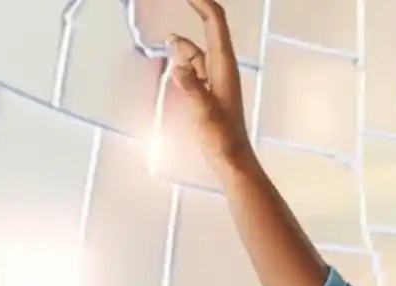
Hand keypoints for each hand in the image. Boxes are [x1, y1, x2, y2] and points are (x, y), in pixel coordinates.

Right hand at [168, 0, 253, 170]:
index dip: (201, 1)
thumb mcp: (205, 113)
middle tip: (175, 0)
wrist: (231, 159)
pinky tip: (171, 56)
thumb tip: (178, 65)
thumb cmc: (222, 139)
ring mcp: (215, 77)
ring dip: (183, 39)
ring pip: (198, 47)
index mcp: (224, 66)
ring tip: (164, 35)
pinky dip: (182, 57)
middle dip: (194, 9)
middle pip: (209, 27)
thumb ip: (193, 87)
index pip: (215, 22)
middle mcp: (221, 66)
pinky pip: (194, 64)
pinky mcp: (208, 89)